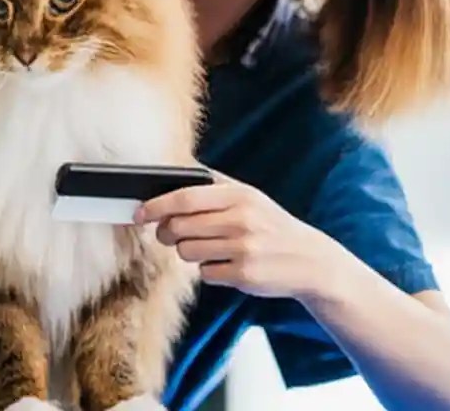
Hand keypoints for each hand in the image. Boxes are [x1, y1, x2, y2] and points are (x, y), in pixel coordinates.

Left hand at [135, 170, 339, 298]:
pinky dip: (209, 270)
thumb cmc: (271, 226)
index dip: (156, 205)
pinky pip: (205, 273)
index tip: (139, 213)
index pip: (185, 197)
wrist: (310, 260)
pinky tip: (227, 264)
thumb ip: (215, 186)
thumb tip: (174, 174)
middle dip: (167, 233)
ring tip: (209, 248)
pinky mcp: (244, 275)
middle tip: (170, 235)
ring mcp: (243, 248)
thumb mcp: (250, 197)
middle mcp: (242, 220)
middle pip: (180, 227)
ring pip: (187, 252)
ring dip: (189, 253)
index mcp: (240, 195)